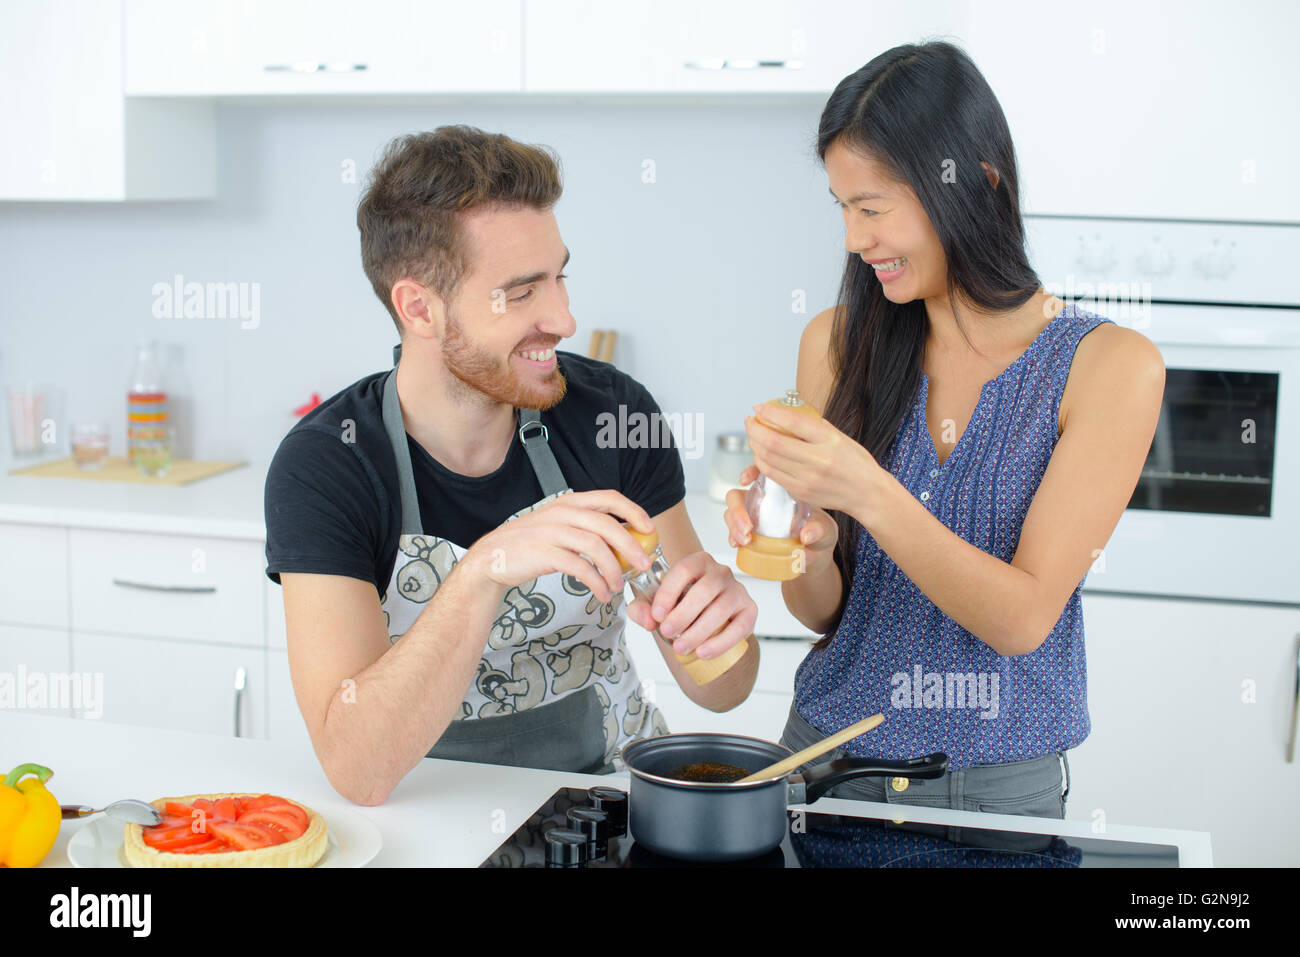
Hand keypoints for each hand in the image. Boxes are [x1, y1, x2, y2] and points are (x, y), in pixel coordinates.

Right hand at [463, 490, 653, 602]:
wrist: (492, 558)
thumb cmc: (530, 545)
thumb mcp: (558, 526)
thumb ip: (586, 527)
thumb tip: (625, 538)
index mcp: (569, 502)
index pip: (609, 498)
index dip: (634, 512)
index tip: (650, 529)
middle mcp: (562, 512)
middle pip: (607, 525)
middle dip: (632, 546)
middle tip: (644, 564)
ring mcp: (552, 532)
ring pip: (596, 547)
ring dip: (614, 569)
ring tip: (618, 585)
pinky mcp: (545, 553)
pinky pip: (580, 568)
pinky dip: (596, 582)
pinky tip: (601, 593)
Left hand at [625, 551, 755, 659]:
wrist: (706, 622)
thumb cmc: (680, 606)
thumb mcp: (656, 605)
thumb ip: (642, 609)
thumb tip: (648, 619)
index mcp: (698, 562)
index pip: (683, 570)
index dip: (668, 593)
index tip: (656, 615)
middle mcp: (721, 572)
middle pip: (704, 590)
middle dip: (683, 614)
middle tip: (667, 632)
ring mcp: (738, 591)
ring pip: (720, 610)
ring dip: (698, 632)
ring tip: (680, 648)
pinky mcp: (749, 611)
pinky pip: (739, 627)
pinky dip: (720, 642)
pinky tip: (703, 652)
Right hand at [724, 465, 839, 575]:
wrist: (815, 555)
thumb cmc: (820, 535)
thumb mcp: (825, 531)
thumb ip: (819, 530)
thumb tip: (807, 535)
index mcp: (780, 491)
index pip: (760, 474)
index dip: (749, 471)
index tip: (746, 480)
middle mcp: (762, 502)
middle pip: (737, 495)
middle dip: (737, 509)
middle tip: (747, 527)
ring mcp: (752, 518)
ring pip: (731, 513)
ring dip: (733, 525)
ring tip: (745, 539)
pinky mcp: (748, 535)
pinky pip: (733, 532)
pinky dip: (732, 537)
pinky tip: (738, 544)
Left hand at [743, 401, 882, 520]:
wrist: (868, 494)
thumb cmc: (856, 463)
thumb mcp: (840, 437)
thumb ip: (814, 427)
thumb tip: (786, 415)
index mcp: (830, 440)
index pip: (793, 422)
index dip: (770, 413)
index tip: (759, 407)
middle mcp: (818, 460)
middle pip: (773, 443)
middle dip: (754, 429)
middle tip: (750, 422)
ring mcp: (808, 479)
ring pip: (768, 460)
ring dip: (755, 446)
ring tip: (754, 437)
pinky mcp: (801, 492)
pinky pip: (773, 475)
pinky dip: (762, 463)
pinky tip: (762, 455)